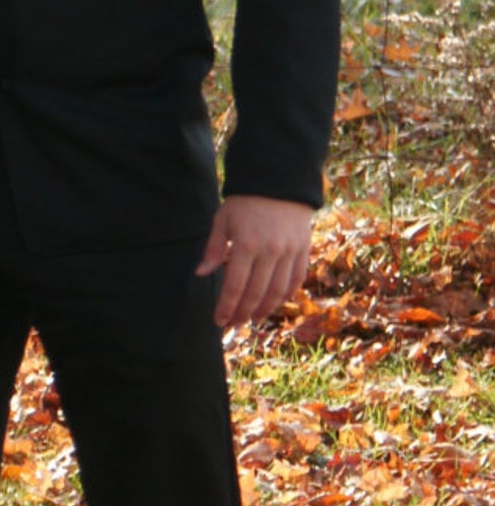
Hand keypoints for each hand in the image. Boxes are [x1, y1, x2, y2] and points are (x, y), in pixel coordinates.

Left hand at [197, 195, 312, 328]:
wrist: (279, 181)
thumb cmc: (245, 201)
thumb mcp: (223, 220)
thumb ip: (213, 249)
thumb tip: (201, 273)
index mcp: (246, 245)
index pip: (234, 286)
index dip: (226, 306)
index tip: (219, 320)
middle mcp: (270, 252)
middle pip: (256, 293)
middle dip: (244, 312)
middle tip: (235, 324)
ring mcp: (290, 252)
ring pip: (278, 290)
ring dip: (265, 309)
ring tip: (253, 318)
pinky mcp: (303, 249)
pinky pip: (297, 278)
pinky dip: (287, 294)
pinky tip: (276, 302)